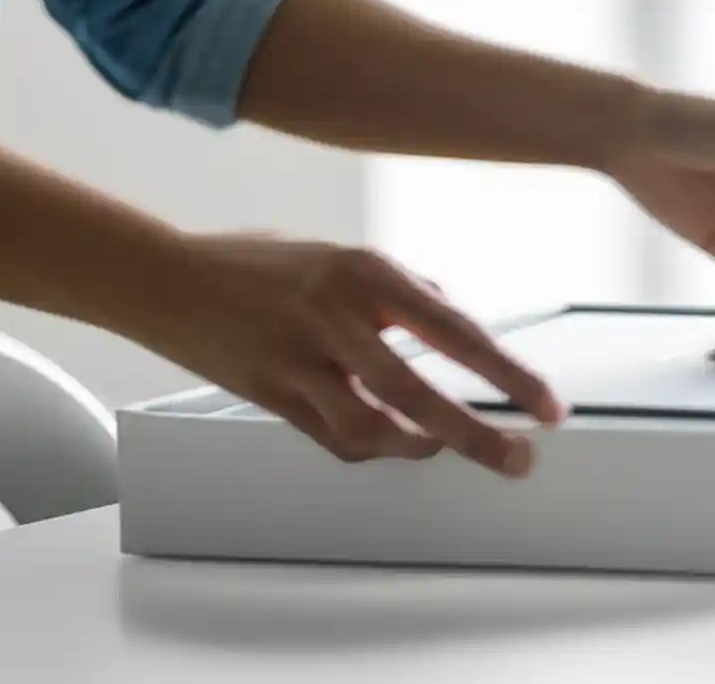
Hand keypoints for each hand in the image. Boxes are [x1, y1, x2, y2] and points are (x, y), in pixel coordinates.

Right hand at [142, 234, 565, 477]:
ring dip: (424, 447)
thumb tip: (458, 322)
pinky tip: (397, 441)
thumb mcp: (343, 254)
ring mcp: (300, 361)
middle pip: (419, 392)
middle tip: (522, 459)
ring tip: (452, 447)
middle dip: (479, 435)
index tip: (548, 407)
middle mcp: (335, 316)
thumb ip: (404, 289)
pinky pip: (338, 440)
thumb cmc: (265, 265)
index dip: (509, 374)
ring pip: (376, 429)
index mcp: (365, 271)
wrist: (166, 282)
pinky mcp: (272, 397)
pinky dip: (376, 447)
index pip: (456, 330)